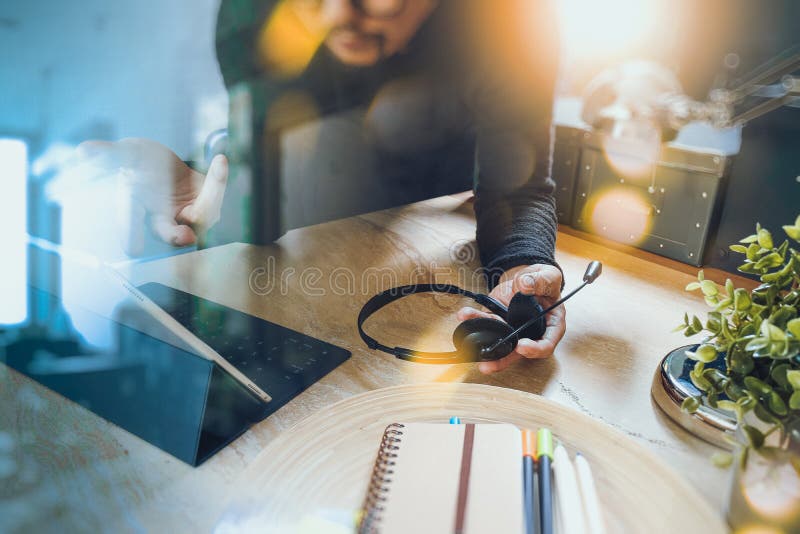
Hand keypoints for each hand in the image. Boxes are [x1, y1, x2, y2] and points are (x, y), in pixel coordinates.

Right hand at [75, 138, 227, 253]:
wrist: (166, 165)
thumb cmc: (139, 162)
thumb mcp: (125, 154)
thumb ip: (108, 155)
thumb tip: (83, 151)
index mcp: (136, 209)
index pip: (131, 223)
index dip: (131, 234)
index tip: (132, 249)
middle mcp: (164, 220)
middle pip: (171, 232)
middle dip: (177, 237)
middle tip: (184, 238)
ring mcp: (189, 216)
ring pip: (202, 214)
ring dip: (211, 194)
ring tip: (217, 167)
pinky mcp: (209, 204)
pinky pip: (215, 195)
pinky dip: (218, 178)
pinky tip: (219, 160)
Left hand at [456, 264, 564, 373]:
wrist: (526, 278)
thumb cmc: (544, 281)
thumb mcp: (549, 276)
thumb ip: (540, 280)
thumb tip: (525, 285)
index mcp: (551, 326)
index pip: (546, 344)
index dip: (535, 349)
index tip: (522, 347)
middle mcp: (532, 333)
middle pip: (519, 352)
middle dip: (503, 359)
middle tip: (489, 364)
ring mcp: (514, 330)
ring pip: (500, 343)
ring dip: (486, 347)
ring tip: (473, 350)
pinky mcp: (499, 322)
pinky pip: (487, 324)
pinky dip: (475, 320)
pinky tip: (464, 316)